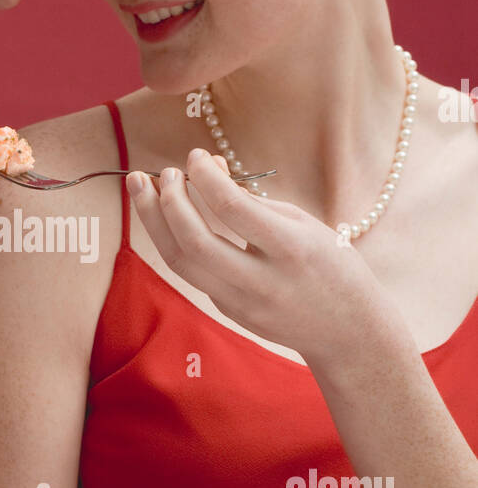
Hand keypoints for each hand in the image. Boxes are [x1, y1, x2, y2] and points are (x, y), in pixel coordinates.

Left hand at [128, 148, 388, 366]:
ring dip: (154, 221)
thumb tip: (207, 172)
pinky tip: (168, 214)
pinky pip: (191, 272)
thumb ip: (254, 202)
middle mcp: (261, 280)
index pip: (232, 209)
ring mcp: (241, 303)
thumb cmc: (330, 265)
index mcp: (290, 248)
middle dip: (168, 201)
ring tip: (141, 187)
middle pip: (194, 242)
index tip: (196, 156)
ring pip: (180, 262)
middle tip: (164, 172)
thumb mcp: (305, 224)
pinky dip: (174, 238)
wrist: (347, 331)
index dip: (205, 177)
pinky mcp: (228, 312)